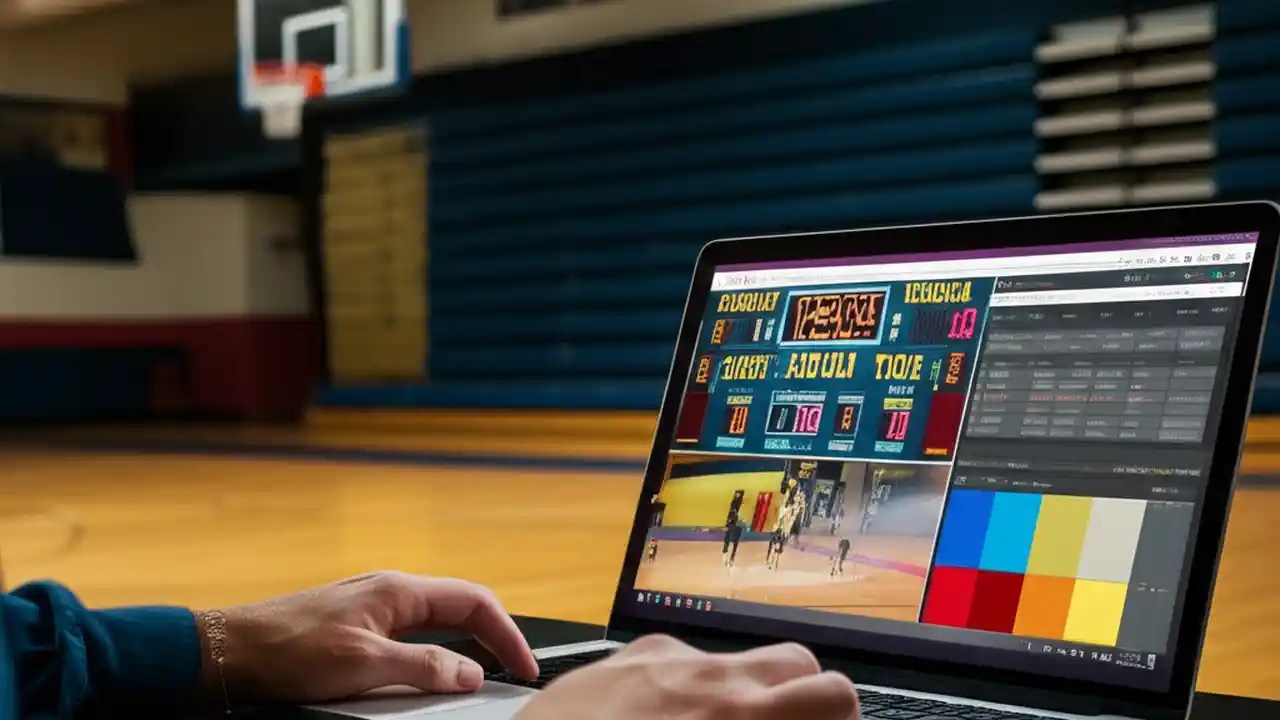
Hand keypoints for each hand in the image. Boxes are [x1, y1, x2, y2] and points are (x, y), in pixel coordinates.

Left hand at [208, 572, 538, 703]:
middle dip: (494, 637)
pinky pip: (413, 634)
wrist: (231, 651)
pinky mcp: (357, 625)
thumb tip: (470, 674)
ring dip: (466, 645)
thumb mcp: (364, 665)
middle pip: (461, 607)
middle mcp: (390, 591)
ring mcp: (373, 606)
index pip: (474, 602)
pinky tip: (434, 673)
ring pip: (437, 621)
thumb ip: (423, 667)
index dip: (507, 634)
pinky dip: (436, 652)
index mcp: (398, 591)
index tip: (524, 667)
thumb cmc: (288, 651)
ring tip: (483, 675)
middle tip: (514, 672)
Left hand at [515, 634, 858, 718]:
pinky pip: (684, 658)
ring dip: (751, 688)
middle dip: (806, 697)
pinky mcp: (626, 658)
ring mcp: (665, 661)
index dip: (844, 718)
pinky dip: (693, 684)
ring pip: (740, 658)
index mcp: (736, 716)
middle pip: (799, 661)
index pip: (834, 694)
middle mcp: (707, 678)